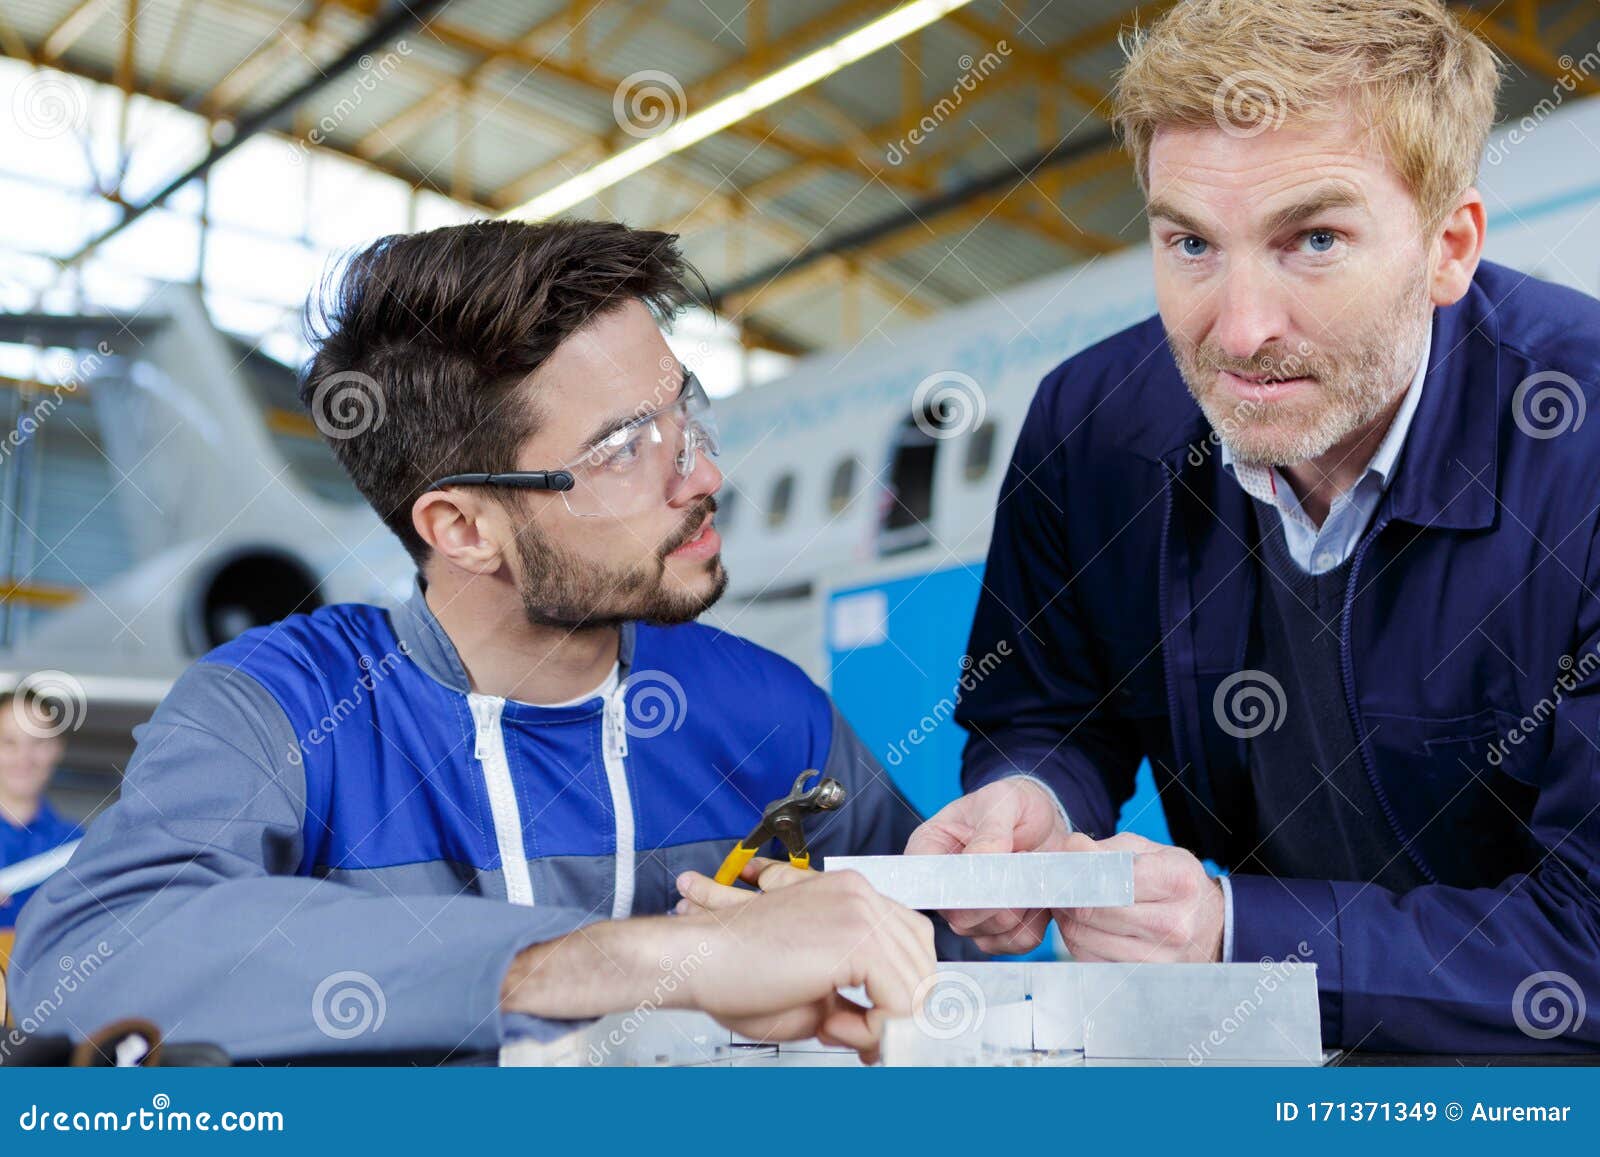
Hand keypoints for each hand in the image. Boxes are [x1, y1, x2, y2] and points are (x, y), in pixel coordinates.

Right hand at [676, 863, 935, 1062]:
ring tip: (829, 1028)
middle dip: (893, 1011)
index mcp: (851, 896)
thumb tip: (885, 1030)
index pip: (911, 944)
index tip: (866, 1024)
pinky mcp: (855, 938)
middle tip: (848, 1032)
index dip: (897, 991)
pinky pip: (899, 1002)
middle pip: (922, 963)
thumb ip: (855, 1001)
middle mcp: (861, 895)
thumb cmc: (735, 971)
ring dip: (877, 1023)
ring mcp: (860, 911)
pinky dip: (871, 1030)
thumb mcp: (811, 987)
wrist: (695, 958)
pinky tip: (829, 1026)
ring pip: (916, 986)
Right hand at [904, 777, 1072, 953]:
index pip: (925, 880)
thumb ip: (990, 831)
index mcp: (930, 848)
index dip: (956, 884)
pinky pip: (1012, 942)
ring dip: (1018, 906)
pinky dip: (1033, 922)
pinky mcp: (995, 929)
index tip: (990, 872)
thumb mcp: (1004, 802)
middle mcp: (943, 886)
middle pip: (957, 915)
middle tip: (1021, 859)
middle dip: (997, 894)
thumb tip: (980, 859)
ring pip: (985, 931)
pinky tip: (1038, 895)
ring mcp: (967, 912)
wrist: (1045, 822)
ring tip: (1029, 871)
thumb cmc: (1014, 805)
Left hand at [1053, 832, 1223, 962]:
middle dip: (1066, 897)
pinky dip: (1078, 942)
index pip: (1108, 879)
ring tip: (1072, 905)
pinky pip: (1089, 960)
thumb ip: (1106, 849)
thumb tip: (1069, 849)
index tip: (1061, 868)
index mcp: (1177, 881)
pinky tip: (1086, 927)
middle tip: (1059, 887)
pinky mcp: (1143, 978)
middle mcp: (1173, 924)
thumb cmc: (1175, 883)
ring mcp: (1160, 959)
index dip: (1076, 873)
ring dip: (1067, 920)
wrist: (1211, 927)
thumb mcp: (1150, 852)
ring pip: (1084, 939)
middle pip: (1091, 912)